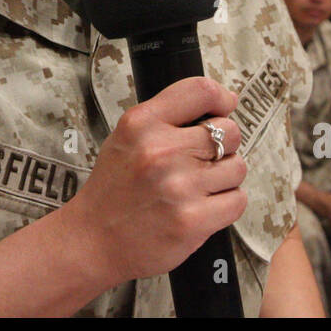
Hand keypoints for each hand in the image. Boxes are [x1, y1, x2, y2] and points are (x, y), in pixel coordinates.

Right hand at [63, 77, 246, 284]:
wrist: (93, 240)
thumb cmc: (114, 188)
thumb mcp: (126, 137)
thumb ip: (168, 116)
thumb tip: (225, 102)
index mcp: (141, 123)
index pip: (201, 91)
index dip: (221, 98)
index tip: (224, 107)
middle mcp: (160, 150)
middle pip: (230, 130)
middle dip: (222, 145)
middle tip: (200, 161)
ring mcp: (179, 186)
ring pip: (237, 167)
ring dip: (224, 177)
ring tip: (197, 187)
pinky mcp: (193, 220)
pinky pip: (237, 200)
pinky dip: (226, 204)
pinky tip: (202, 206)